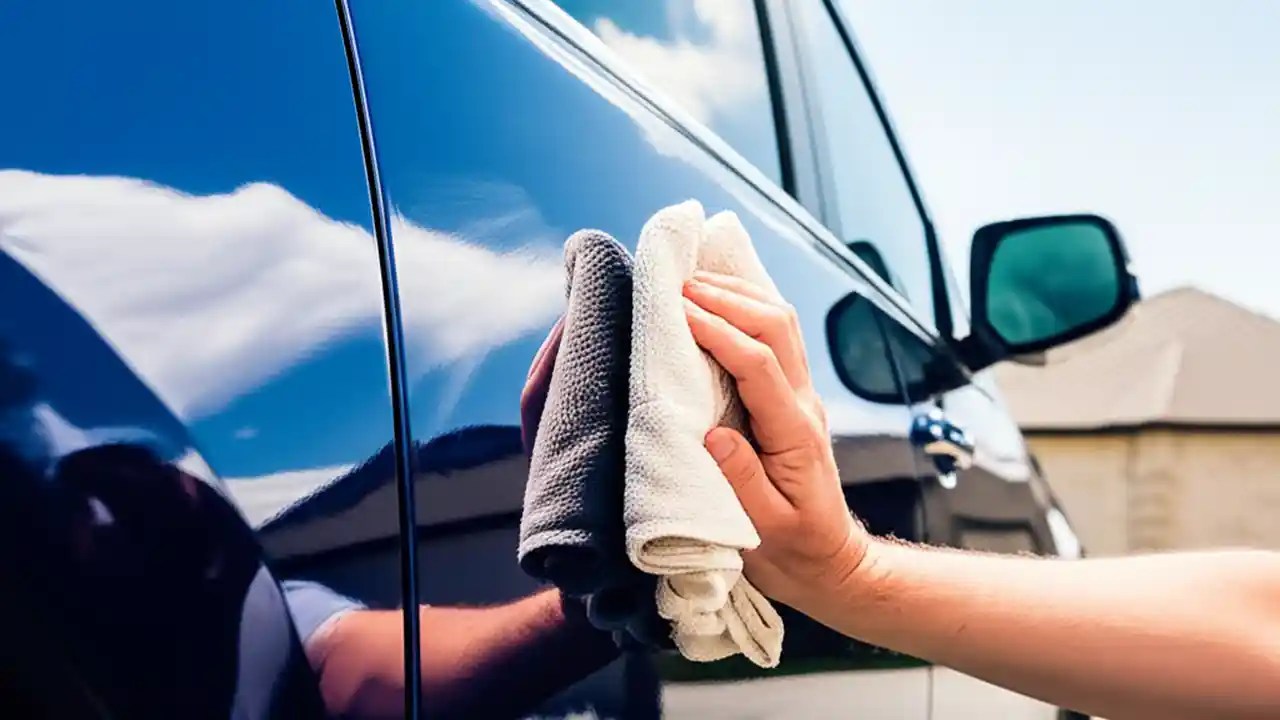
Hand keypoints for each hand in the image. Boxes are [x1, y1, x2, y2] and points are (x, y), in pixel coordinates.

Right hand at [682, 272, 870, 613]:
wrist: (830, 562)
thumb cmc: (795, 551)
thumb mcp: (765, 528)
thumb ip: (741, 480)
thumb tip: (713, 434)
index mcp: (794, 433)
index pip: (760, 364)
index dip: (720, 332)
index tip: (679, 313)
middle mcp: (803, 405)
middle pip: (777, 326)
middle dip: (728, 298)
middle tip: (680, 284)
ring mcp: (802, 398)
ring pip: (781, 324)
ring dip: (740, 295)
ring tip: (695, 281)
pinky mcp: (791, 399)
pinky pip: (776, 338)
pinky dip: (747, 309)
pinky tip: (722, 300)